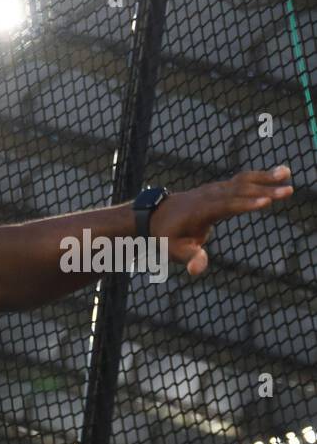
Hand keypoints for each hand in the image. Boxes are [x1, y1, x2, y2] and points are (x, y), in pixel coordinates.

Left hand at [150, 165, 293, 276]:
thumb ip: (188, 258)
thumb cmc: (166, 237)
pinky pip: (242, 180)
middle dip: (263, 191)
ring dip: (265, 178)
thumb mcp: (172, 251)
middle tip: (287, 191)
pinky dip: (261, 176)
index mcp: (200, 211)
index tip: (265, 202)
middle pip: (238, 191)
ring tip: (287, 174)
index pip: (225, 206)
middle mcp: (209, 196)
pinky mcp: (220, 188)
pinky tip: (282, 173)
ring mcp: (215, 190)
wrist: (156, 216)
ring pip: (242, 182)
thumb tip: (196, 270)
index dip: (244, 204)